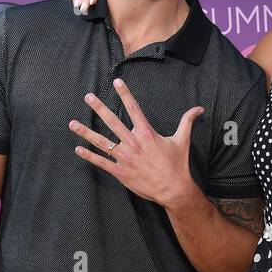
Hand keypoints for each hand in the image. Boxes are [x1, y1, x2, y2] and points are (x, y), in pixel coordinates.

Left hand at [69, 78, 203, 208]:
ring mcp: (124, 157)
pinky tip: (78, 149)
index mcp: (146, 132)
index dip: (124, 93)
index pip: (133, 108)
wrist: (173, 189)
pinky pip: (101, 162)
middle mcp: (132, 142)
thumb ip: (187, 121)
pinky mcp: (120, 171)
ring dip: (85, 132)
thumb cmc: (177, 165)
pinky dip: (89, 156)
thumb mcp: (183, 140)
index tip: (116, 81)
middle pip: (112, 121)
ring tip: (72, 123)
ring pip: (101, 141)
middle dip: (98, 107)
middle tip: (88, 96)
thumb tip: (199, 109)